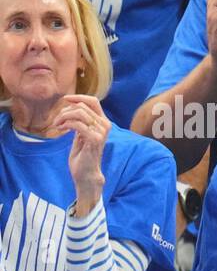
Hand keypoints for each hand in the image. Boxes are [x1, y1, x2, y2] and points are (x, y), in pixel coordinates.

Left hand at [54, 95, 110, 211]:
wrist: (85, 173)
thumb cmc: (82, 155)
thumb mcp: (80, 133)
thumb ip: (80, 120)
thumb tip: (73, 105)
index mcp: (103, 122)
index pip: (93, 101)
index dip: (78, 97)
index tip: (65, 100)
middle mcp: (105, 125)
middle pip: (82, 106)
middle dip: (64, 111)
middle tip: (56, 122)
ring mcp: (101, 132)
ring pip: (79, 113)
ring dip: (63, 117)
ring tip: (57, 126)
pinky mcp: (95, 139)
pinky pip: (77, 123)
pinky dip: (65, 124)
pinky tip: (61, 130)